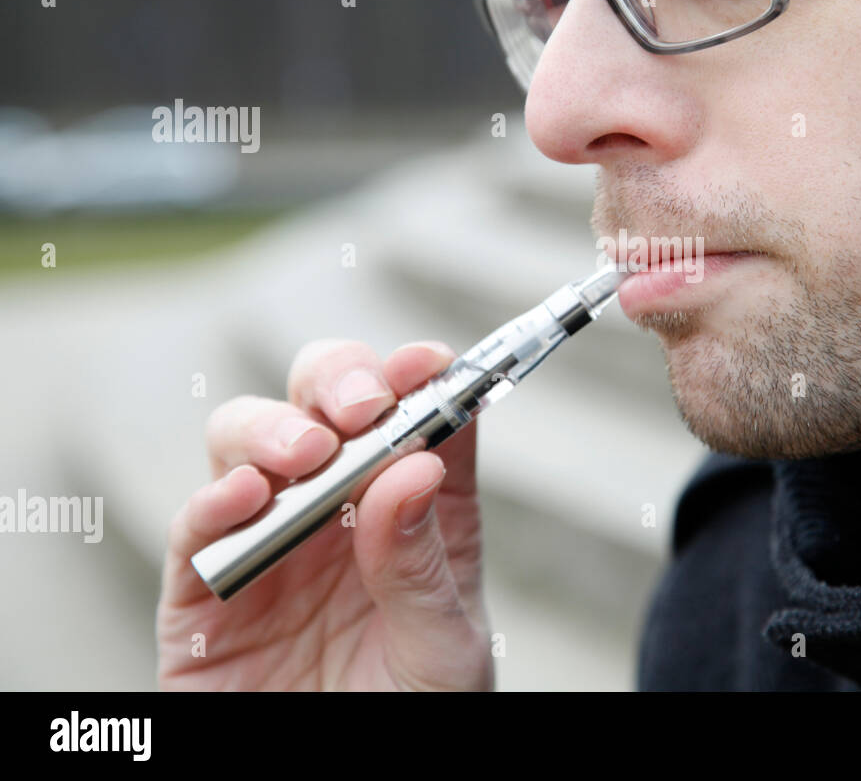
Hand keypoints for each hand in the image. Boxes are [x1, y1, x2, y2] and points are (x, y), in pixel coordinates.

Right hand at [156, 339, 491, 689]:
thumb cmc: (408, 719)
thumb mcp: (443, 650)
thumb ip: (424, 565)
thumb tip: (415, 467)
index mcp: (415, 514)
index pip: (419, 417)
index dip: (421, 375)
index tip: (429, 362)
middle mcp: (341, 512)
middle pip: (327, 403)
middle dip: (339, 381)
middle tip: (362, 406)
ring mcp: (271, 540)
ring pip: (250, 439)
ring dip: (273, 427)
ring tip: (306, 454)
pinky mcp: (206, 589)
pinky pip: (196, 524)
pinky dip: (212, 499)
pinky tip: (243, 498)